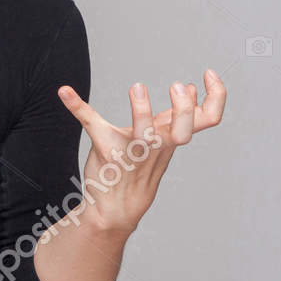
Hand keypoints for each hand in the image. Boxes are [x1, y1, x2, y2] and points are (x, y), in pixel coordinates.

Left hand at [56, 69, 226, 233]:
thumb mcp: (163, 141)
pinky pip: (92, 125)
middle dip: (184, 108)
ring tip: (137, 87)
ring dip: (143, 110)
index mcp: (173, 138)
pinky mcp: (106, 150)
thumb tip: (189, 88)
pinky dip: (77, 106)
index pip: (209, 117)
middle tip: (178, 85)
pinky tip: (64, 92)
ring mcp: (132, 151)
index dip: (216, 95)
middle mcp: (157, 145)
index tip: (209, 73)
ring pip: (145, 133)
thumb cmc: (141, 168)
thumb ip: (175, 116)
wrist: (117, 207)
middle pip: (183, 128)